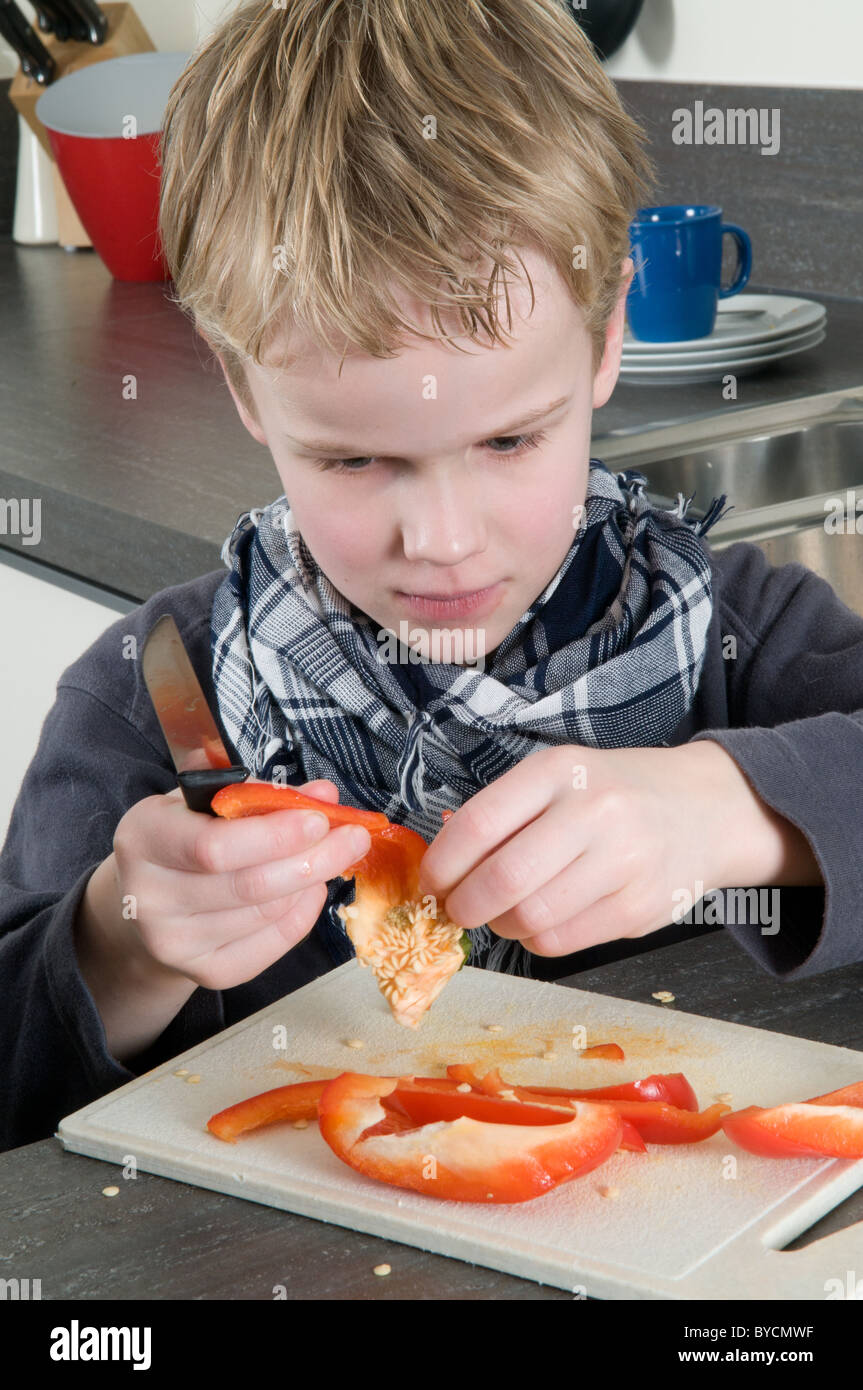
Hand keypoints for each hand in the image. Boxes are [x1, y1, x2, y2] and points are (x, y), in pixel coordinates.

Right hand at [110, 779, 371, 988]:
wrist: (149, 902)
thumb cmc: (184, 838)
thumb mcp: (205, 802)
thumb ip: (260, 793)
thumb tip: (323, 795)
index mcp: (143, 838)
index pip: (214, 847)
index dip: (274, 835)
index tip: (320, 818)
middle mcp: (149, 897)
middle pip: (249, 886)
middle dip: (313, 858)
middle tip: (354, 838)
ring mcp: (174, 943)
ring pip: (266, 913)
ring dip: (311, 882)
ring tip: (330, 857)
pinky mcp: (204, 973)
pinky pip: (271, 945)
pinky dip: (302, 916)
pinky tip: (310, 891)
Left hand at [416, 741, 771, 957]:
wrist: (705, 808)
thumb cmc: (613, 794)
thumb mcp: (559, 777)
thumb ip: (504, 812)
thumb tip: (441, 862)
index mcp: (559, 771)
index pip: (479, 823)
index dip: (442, 863)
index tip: (431, 881)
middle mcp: (594, 812)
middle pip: (503, 879)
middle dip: (464, 905)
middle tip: (458, 909)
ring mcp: (622, 862)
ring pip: (529, 918)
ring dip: (500, 925)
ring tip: (502, 912)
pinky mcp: (638, 909)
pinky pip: (560, 942)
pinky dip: (534, 939)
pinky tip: (539, 920)